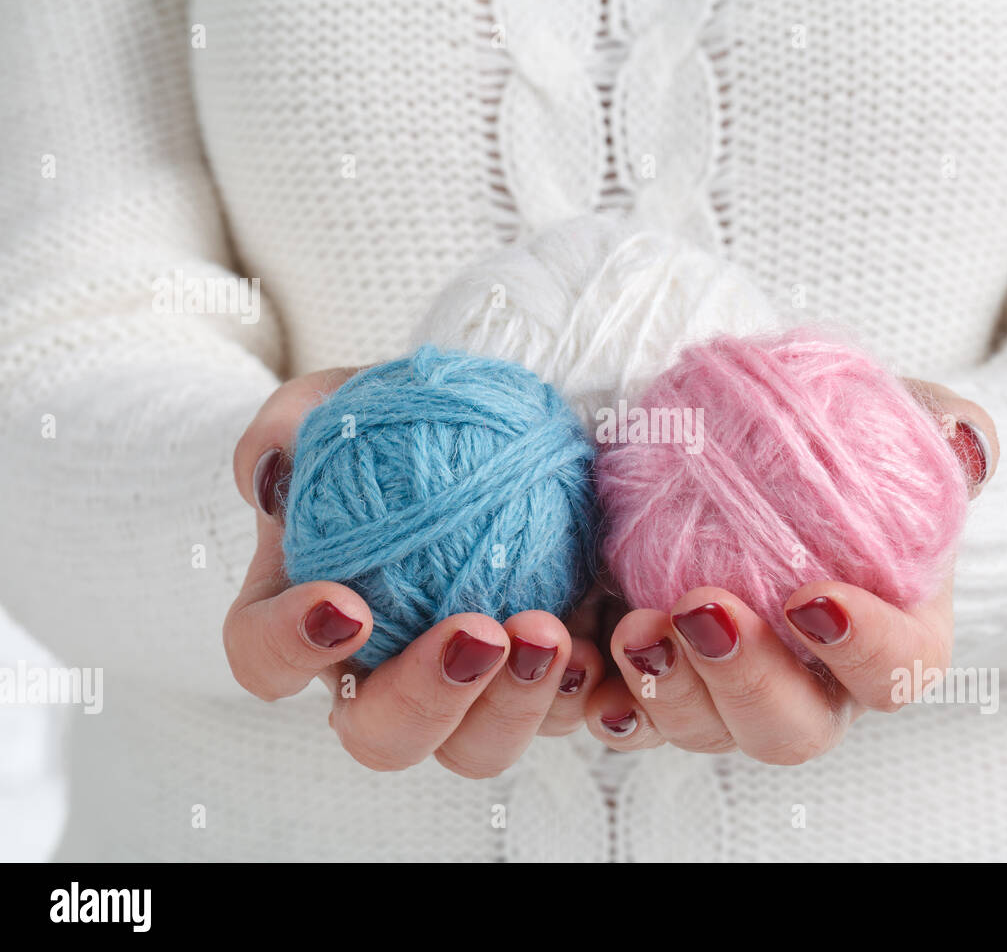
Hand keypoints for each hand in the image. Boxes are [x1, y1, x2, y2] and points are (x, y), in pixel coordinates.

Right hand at [223, 369, 604, 776]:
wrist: (488, 433)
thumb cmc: (394, 424)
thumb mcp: (336, 403)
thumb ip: (290, 426)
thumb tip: (280, 469)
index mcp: (308, 621)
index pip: (265, 659)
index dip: (291, 650)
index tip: (345, 605)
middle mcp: (382, 674)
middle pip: (382, 736)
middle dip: (425, 701)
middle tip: (477, 632)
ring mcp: (466, 691)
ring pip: (477, 747)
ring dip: (514, 706)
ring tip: (550, 635)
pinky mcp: (540, 678)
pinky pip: (562, 712)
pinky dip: (582, 693)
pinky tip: (597, 644)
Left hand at [583, 381, 996, 763]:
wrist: (760, 446)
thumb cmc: (847, 442)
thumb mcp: (903, 419)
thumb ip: (943, 430)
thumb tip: (967, 446)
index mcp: (887, 638)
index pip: (897, 672)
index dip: (866, 651)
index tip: (814, 597)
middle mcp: (811, 683)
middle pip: (790, 728)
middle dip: (747, 682)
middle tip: (703, 610)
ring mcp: (730, 689)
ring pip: (704, 731)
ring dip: (668, 689)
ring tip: (636, 625)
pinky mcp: (662, 675)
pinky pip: (633, 715)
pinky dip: (607, 701)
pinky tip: (583, 665)